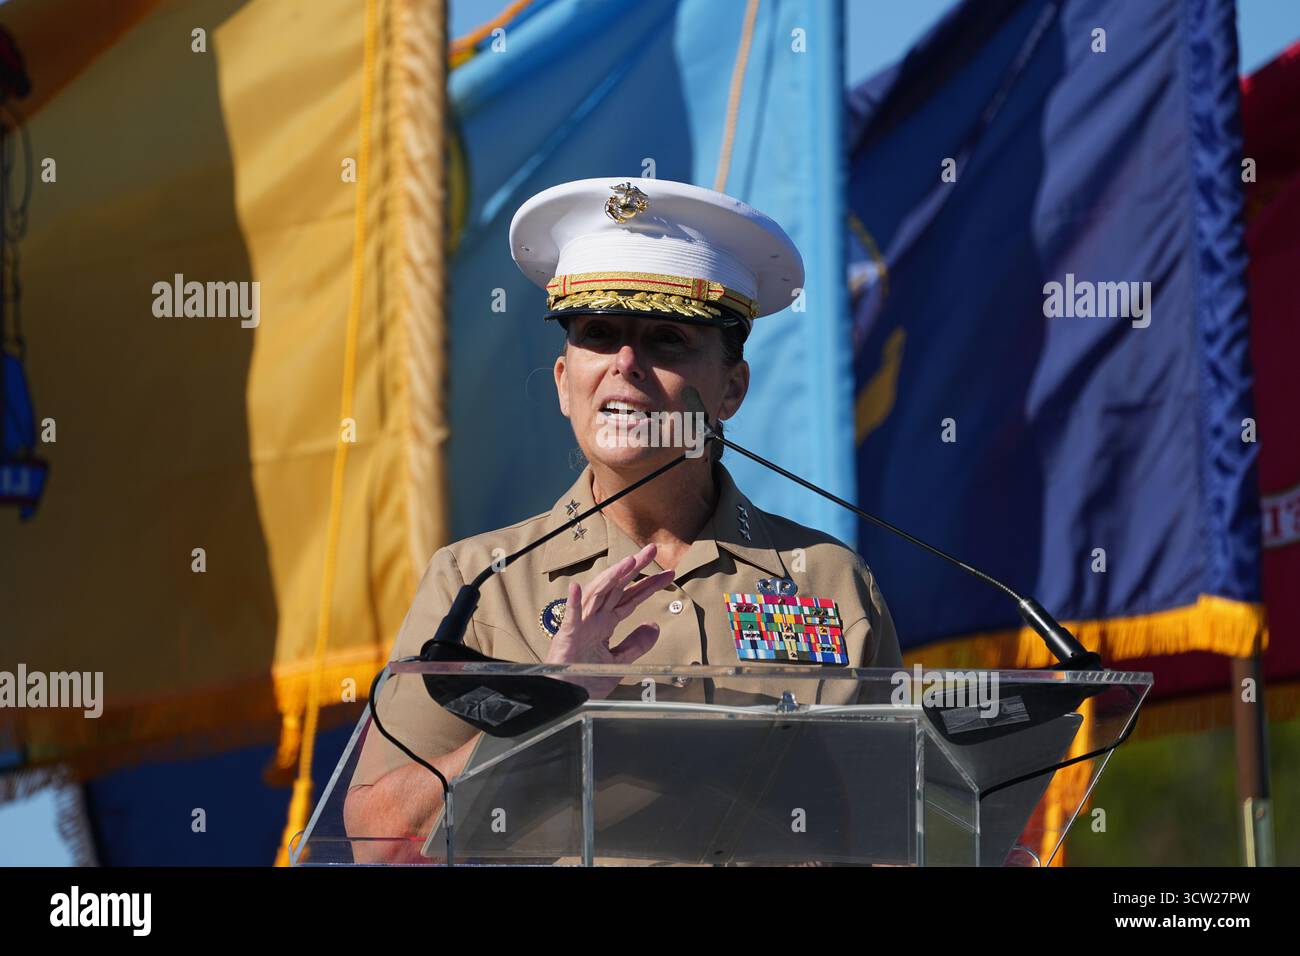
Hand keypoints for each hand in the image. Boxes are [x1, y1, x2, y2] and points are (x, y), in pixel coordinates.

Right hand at [544, 544, 673, 698]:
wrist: (565, 696)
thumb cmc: (585, 678)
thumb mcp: (620, 662)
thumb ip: (636, 645)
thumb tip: (654, 626)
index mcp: (605, 623)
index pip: (631, 598)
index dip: (649, 585)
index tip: (669, 573)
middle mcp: (594, 618)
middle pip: (616, 586)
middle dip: (633, 567)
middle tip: (651, 550)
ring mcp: (580, 624)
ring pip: (597, 594)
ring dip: (611, 577)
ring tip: (627, 563)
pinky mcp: (567, 635)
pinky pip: (570, 617)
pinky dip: (573, 602)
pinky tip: (577, 588)